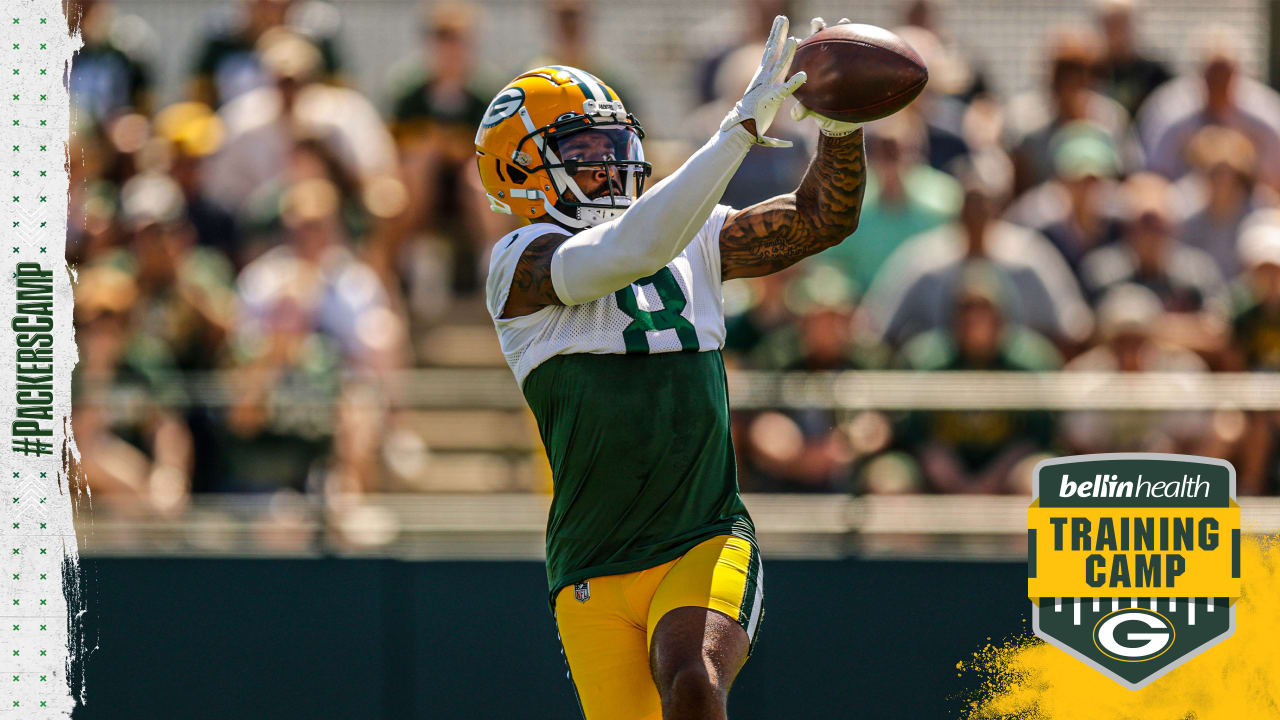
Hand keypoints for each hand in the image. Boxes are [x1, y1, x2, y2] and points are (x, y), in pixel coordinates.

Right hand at [719, 15, 806, 147]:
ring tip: (795, 38)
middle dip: (777, 34)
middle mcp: (763, 79)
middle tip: (782, 18)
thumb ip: (774, 102)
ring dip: (787, 52)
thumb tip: (785, 124)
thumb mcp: (763, 107)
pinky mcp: (771, 101)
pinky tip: (803, 75)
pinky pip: (785, 90)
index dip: (774, 37)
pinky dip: (794, 82)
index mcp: (761, 77)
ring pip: (778, 66)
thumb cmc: (750, 122)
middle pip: (771, 52)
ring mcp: (767, 88)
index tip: (779, 23)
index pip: (768, 53)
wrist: (740, 131)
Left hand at [791, 17, 863, 137]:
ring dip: (840, 27)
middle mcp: (822, 59)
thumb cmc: (823, 112)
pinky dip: (860, 40)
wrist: (842, 119)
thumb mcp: (813, 111)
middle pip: (818, 39)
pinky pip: (858, 49)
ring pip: (839, 39)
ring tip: (843, 21)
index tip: (798, 39)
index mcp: (808, 68)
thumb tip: (796, 114)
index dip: (798, 44)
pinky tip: (865, 33)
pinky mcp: (853, 62)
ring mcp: (838, 58)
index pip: (801, 52)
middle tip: (818, 24)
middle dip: (817, 28)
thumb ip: (803, 110)